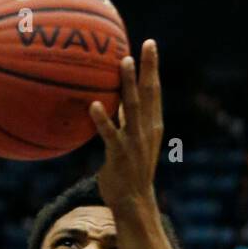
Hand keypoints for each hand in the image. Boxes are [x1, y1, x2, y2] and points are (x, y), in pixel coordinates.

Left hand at [91, 40, 162, 210]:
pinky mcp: (120, 155)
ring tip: (124, 62)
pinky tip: (93, 105)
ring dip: (128, 84)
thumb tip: (114, 102)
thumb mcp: (132, 143)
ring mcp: (135, 143)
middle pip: (149, 94)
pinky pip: (110, 134)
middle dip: (148, 68)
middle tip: (146, 44)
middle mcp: (147, 131)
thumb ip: (126, 122)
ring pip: (132, 108)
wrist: (134, 203)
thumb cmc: (129, 173)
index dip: (152, 69)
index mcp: (152, 126)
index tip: (150, 45)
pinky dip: (103, 119)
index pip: (154, 92)